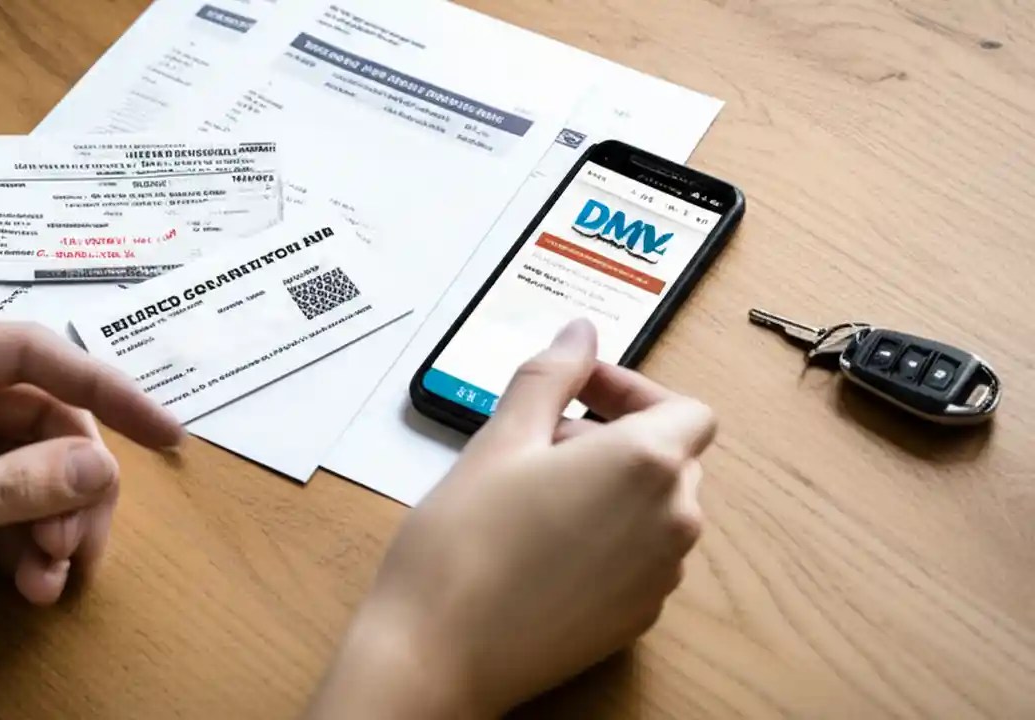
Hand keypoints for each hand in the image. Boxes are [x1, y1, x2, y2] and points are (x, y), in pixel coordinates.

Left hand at [0, 311, 180, 635]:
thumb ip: (15, 488)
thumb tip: (106, 472)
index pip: (37, 354)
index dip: (110, 393)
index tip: (165, 435)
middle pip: (43, 419)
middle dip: (69, 489)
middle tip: (79, 549)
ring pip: (30, 463)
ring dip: (51, 523)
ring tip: (53, 581)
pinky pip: (1, 495)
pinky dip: (21, 538)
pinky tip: (32, 583)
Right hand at [308, 319, 715, 717]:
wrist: (439, 653)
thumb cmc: (462, 547)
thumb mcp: (501, 439)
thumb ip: (551, 375)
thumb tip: (580, 332)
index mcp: (646, 465)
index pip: (684, 408)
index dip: (633, 390)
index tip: (580, 390)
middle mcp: (672, 521)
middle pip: (672, 456)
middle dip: (615, 435)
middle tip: (540, 439)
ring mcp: (660, 576)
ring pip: (654, 507)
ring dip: (610, 486)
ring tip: (532, 494)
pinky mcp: (637, 617)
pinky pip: (640, 556)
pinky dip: (606, 536)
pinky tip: (541, 544)